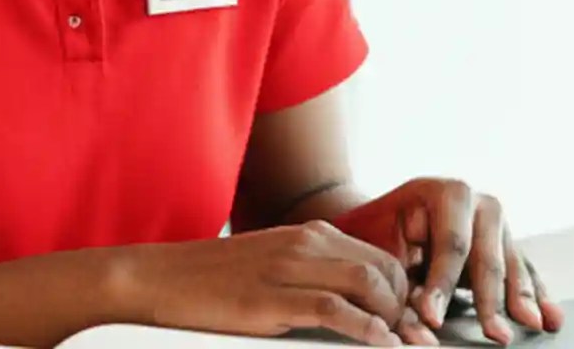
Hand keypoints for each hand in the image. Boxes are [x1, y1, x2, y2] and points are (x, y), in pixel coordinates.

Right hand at [121, 220, 427, 346]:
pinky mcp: (271, 297)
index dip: (406, 293)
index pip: (382, 258)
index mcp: (310, 234)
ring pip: (369, 284)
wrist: (160, 278)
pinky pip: (335, 310)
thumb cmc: (214, 279)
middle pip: (385, 269)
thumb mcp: (272, 264)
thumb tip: (354, 303)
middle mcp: (305, 243)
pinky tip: (378, 345)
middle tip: (411, 339)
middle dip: (408, 307)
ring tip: (398, 344)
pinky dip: (367, 330)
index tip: (412, 323)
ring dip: (394, 319)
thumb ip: (313, 274)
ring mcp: (288, 268)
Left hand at [332, 178, 565, 344]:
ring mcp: (498, 222)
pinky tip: (550, 317)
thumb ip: (398, 277)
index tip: (432, 317)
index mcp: (443, 192)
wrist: (381, 215)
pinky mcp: (506, 243)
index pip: (450, 244)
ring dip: (520, 299)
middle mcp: (478, 202)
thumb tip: (418, 319)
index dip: (442, 284)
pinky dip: (536, 295)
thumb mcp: (378, 245)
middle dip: (489, 300)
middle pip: (488, 257)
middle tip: (492, 333)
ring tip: (528, 326)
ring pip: (512, 265)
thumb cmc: (376, 230)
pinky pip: (524, 270)